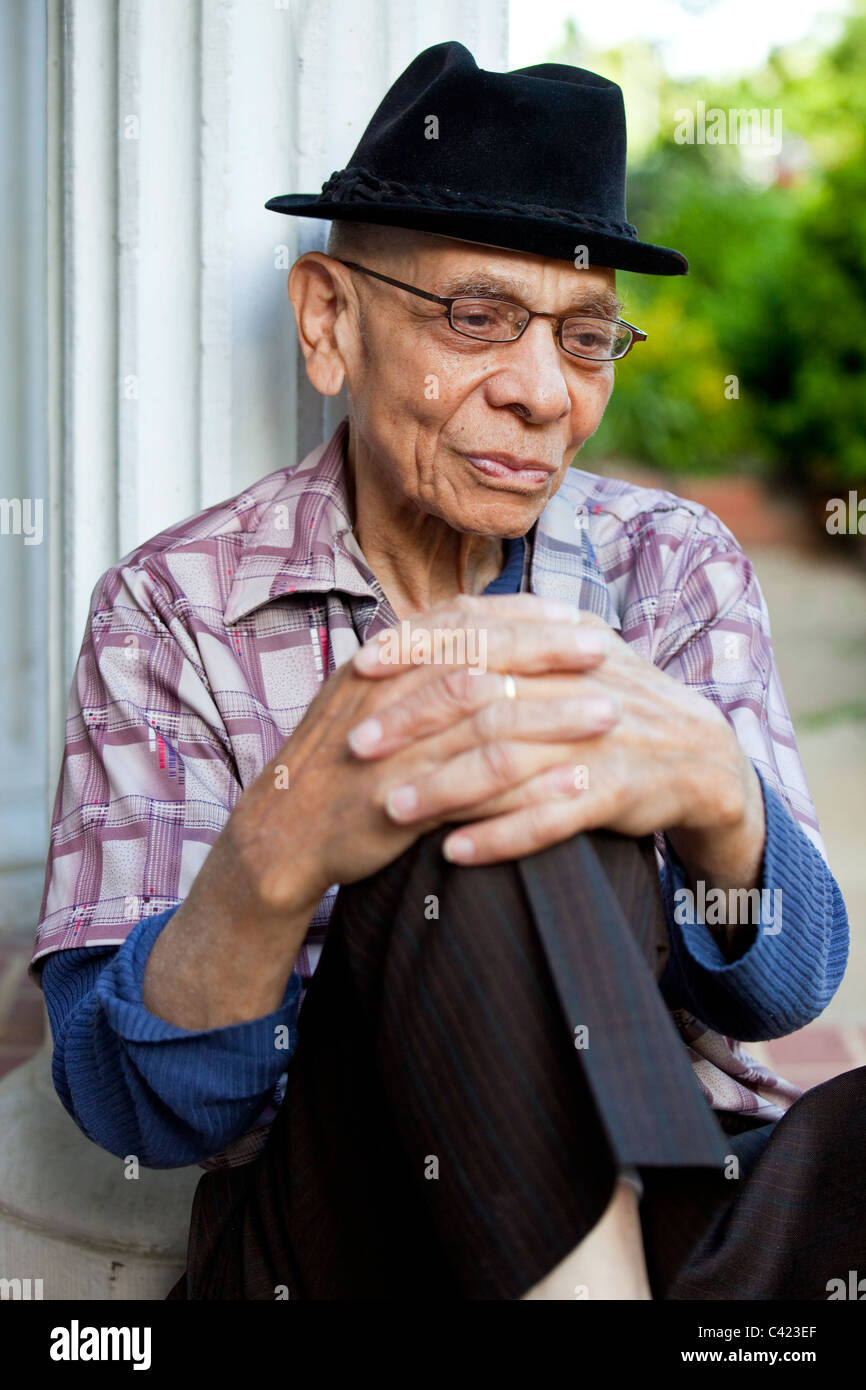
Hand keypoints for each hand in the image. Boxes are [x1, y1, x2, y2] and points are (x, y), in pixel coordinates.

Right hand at [225, 594, 613, 913]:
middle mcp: (386, 697)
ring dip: (554, 716)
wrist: (282, 832)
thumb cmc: (336, 762)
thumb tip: (475, 628)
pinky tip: (576, 785)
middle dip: (548, 653)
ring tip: (608, 713)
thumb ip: (417, 663)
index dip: (522, 617)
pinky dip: (531, 787)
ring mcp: (394, 752)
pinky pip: (477, 792)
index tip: (574, 616)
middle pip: (482, 661)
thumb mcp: (367, 696)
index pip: (462, 622)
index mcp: (382, 665)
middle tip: (604, 649)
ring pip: (487, 721)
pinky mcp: (401, 805)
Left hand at [347, 611, 763, 876]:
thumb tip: (418, 626)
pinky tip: (454, 852)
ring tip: (391, 809)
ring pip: (510, 759)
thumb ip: (502, 637)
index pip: (475, 630)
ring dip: (445, 787)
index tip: (358, 669)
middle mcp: (578, 680)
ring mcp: (600, 736)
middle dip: (412, 721)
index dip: (414, 647)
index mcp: (560, 638)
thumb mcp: (566, 654)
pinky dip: (501, 835)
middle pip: (481, 694)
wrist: (698, 754)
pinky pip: (553, 816)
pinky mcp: (620, 789)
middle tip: (355, 746)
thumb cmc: (608, 704)